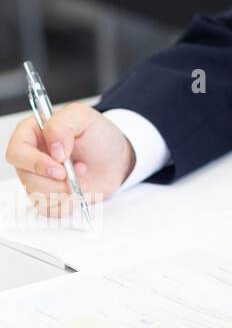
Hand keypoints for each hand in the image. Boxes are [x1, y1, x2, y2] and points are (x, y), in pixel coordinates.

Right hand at [4, 102, 134, 216]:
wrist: (116, 159)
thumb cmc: (99, 136)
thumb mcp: (84, 117)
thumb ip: (62, 125)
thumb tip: (53, 149)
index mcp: (32, 134)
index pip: (17, 152)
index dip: (35, 162)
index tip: (60, 163)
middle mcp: (31, 158)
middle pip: (27, 178)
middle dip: (56, 179)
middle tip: (80, 171)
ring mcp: (38, 179)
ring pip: (38, 196)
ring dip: (67, 190)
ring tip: (84, 176)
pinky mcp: (49, 198)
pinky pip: (51, 210)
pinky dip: (70, 203)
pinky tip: (80, 189)